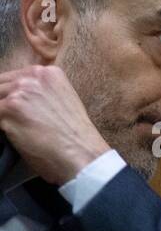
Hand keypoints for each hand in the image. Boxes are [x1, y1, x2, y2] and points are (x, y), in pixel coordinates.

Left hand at [0, 63, 108, 185]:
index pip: (14, 78)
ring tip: (19, 130)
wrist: (82, 157)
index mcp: (49, 73)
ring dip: (2, 116)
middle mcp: (34, 77)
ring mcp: (20, 91)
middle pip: (0, 86)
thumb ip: (41, 94)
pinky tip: (14, 137)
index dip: (11, 95)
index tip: (18, 110)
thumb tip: (19, 99)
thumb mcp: (65, 103)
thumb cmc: (76, 140)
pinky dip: (1, 128)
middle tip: (17, 122)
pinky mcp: (9, 109)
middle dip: (4, 106)